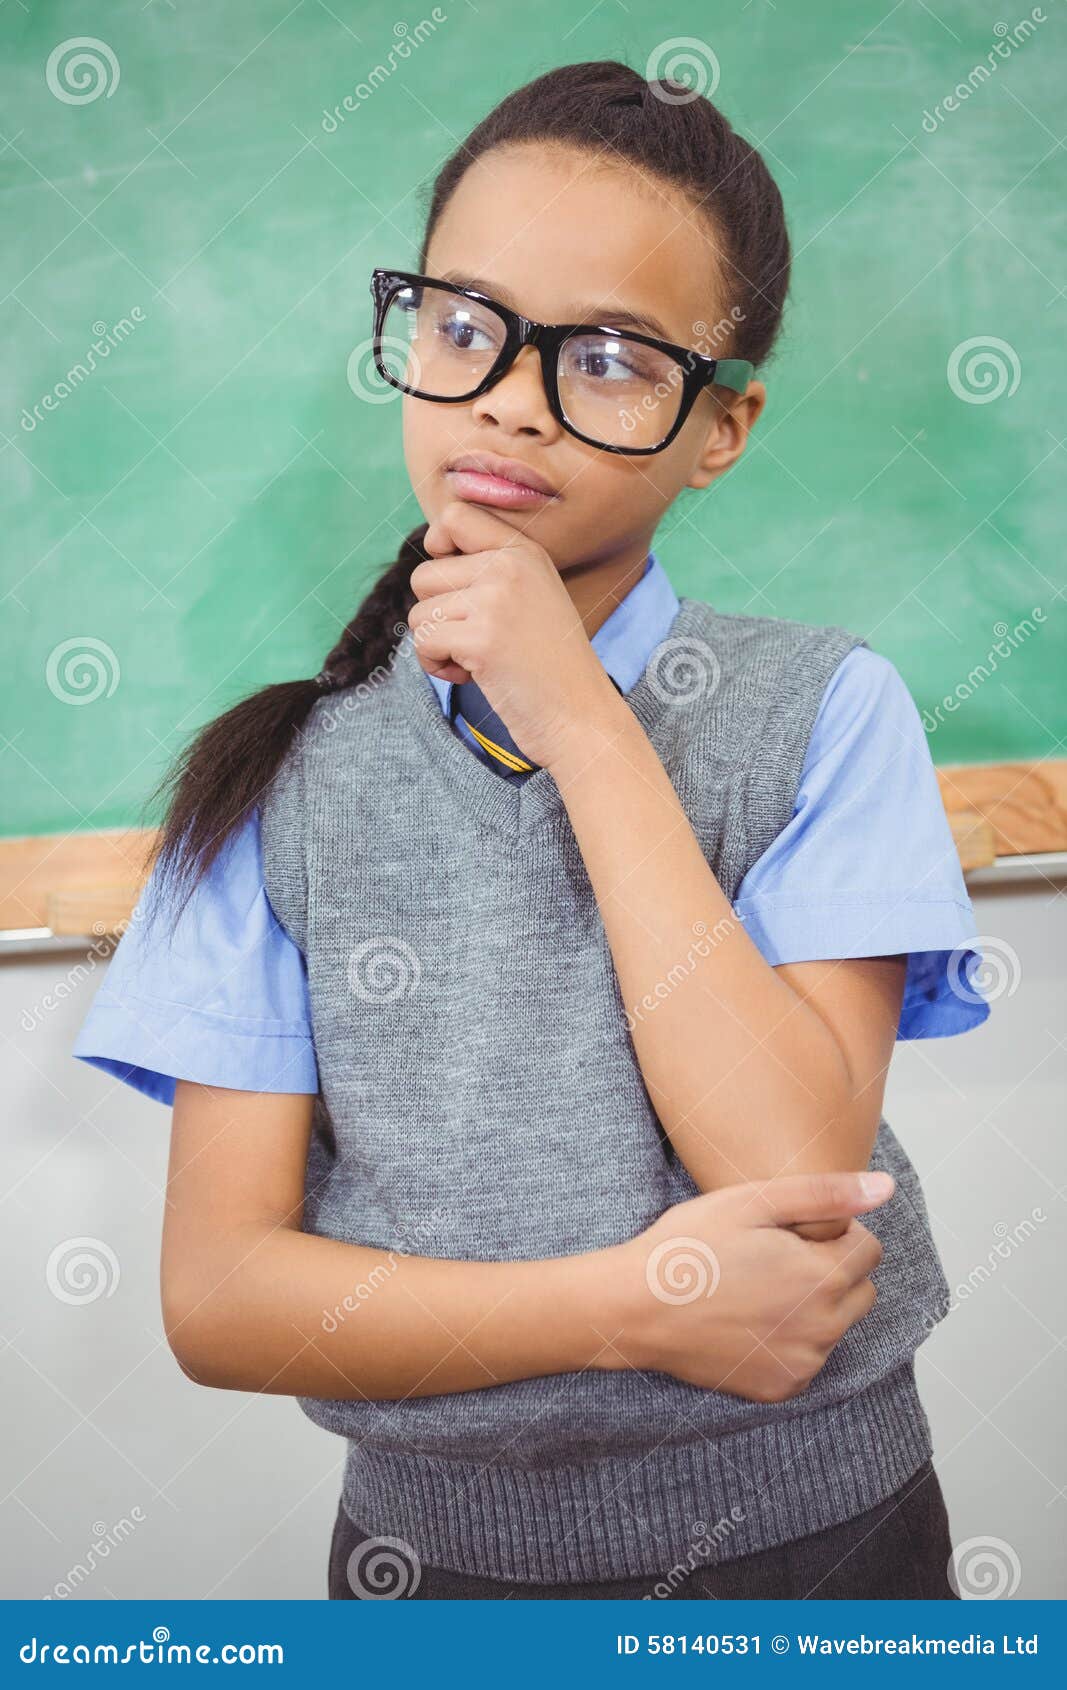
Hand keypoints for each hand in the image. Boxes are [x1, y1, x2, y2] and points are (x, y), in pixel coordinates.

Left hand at [406, 500, 622, 770]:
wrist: (581, 716)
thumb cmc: (551, 666)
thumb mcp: (533, 598)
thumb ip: (492, 570)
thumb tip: (433, 550)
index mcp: (525, 552)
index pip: (455, 516)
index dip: (437, 545)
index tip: (448, 583)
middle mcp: (510, 566)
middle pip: (425, 573)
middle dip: (436, 613)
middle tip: (471, 640)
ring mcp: (495, 600)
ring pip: (420, 611)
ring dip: (436, 644)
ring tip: (474, 660)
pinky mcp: (480, 638)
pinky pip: (424, 642)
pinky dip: (436, 666)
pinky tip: (470, 676)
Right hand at [598, 1170, 892, 1401]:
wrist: (635, 1308)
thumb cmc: (690, 1246)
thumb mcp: (753, 1202)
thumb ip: (826, 1194)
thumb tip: (885, 1187)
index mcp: (823, 1277)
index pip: (869, 1249)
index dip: (833, 1232)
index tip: (790, 1232)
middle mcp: (823, 1328)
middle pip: (861, 1290)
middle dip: (833, 1270)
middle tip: (775, 1258)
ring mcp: (802, 1363)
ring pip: (836, 1325)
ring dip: (814, 1306)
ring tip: (756, 1288)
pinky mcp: (781, 1388)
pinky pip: (808, 1358)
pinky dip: (791, 1340)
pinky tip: (748, 1321)